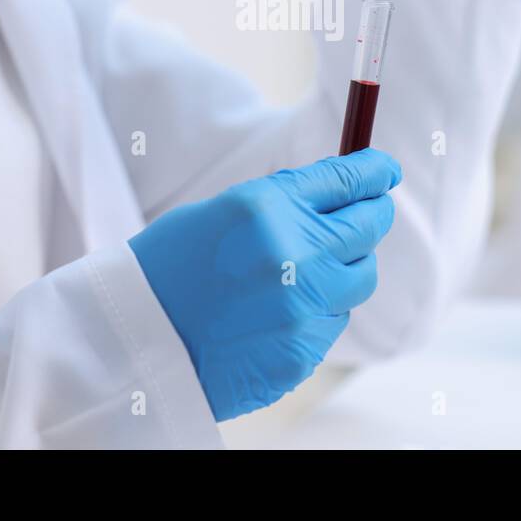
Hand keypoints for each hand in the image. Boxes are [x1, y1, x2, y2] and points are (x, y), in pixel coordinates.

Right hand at [129, 149, 400, 421]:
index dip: (374, 170)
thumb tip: (346, 187)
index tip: (384, 170)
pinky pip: (335, 319)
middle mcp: (295, 255)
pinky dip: (320, 309)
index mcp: (268, 208)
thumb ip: (287, 200)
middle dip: (371, 214)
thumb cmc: (172, 268)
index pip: (348, 178)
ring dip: (345, 267)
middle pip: (369, 225)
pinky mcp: (305, 350)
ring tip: (307, 270)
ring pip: (360, 277)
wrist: (136, 340)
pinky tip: (282, 310)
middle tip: (367, 212)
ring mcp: (304, 307)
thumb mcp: (224, 211)